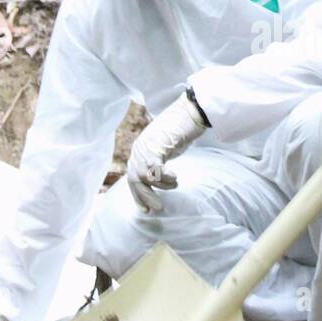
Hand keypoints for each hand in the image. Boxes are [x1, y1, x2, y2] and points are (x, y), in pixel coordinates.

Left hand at [128, 92, 206, 213]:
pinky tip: (174, 177)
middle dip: (144, 196)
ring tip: (174, 183)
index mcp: (140, 150)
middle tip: (156, 208)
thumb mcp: (165, 148)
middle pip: (134, 179)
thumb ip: (158, 160)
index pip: (132, 177)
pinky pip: (155, 168)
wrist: (189, 111)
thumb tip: (157, 178)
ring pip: (144, 176)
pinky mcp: (157, 145)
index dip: (137, 195)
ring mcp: (147, 146)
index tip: (144, 209)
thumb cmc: (180, 129)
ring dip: (159, 185)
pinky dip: (164, 176)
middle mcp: (139, 149)